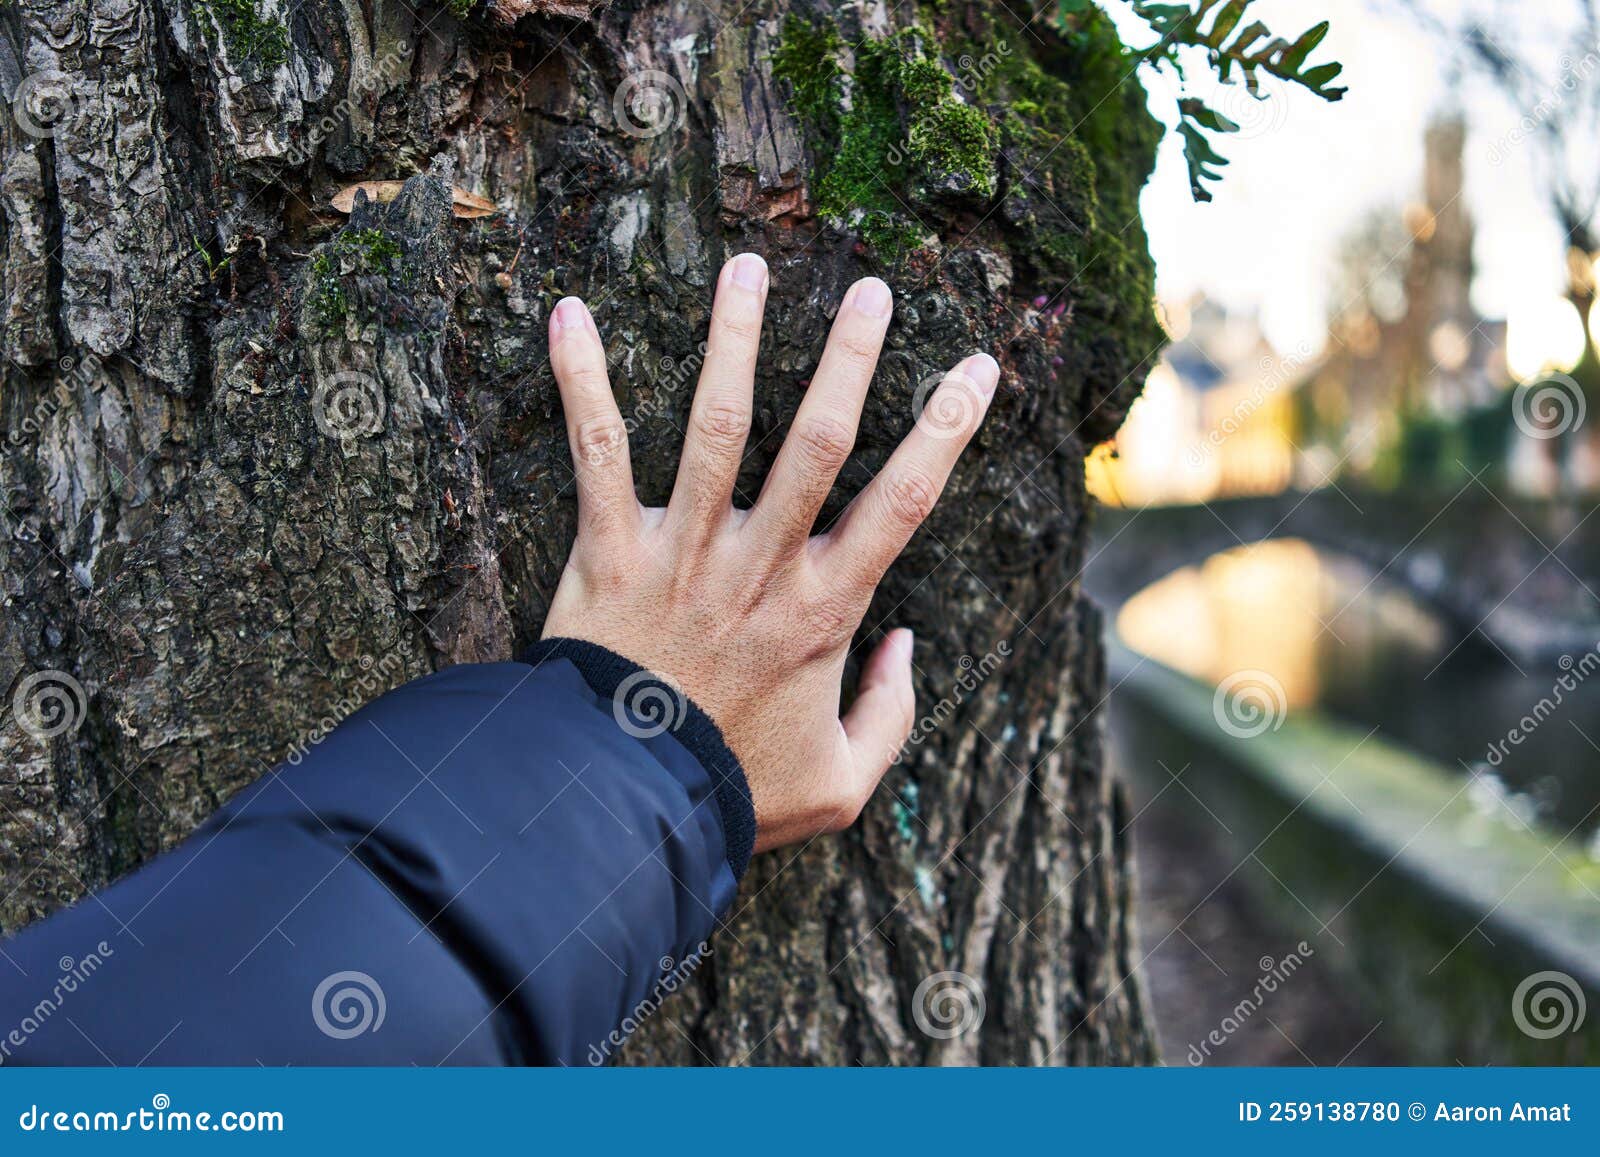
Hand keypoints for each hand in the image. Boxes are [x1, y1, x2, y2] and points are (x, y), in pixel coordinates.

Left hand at [541, 253, 996, 852]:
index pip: (902, 502)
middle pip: (817, 442)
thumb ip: (892, 714)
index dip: (947, 430)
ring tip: (747, 265)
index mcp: (823, 610)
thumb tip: (908, 644)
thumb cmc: (734, 793)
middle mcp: (760, 564)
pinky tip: (569, 313)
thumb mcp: (843, 784)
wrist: (621, 808)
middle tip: (874, 289)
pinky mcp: (609, 551)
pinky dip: (581, 382)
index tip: (978, 367)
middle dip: (851, 360)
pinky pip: (596, 454)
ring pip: (716, 425)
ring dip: (733, 340)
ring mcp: (683, 551)